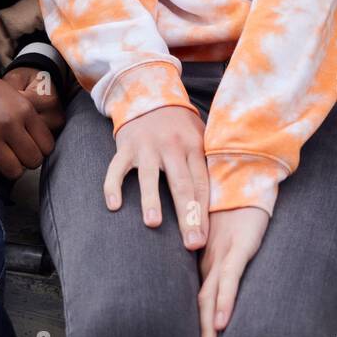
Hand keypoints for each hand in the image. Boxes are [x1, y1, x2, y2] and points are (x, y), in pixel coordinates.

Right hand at [0, 60, 55, 180]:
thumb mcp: (14, 95)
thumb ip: (29, 117)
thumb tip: (41, 143)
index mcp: (23, 109)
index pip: (47, 145)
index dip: (41, 149)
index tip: (33, 146)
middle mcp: (9, 125)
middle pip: (33, 161)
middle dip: (28, 160)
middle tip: (19, 153)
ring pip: (14, 172)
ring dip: (11, 168)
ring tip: (5, 157)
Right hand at [104, 104, 209, 251]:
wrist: (149, 93)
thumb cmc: (178, 126)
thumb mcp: (198, 137)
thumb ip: (205, 164)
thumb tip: (222, 202)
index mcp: (192, 147)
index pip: (201, 184)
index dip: (202, 213)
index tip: (202, 239)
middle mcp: (171, 147)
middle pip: (181, 184)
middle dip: (186, 215)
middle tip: (191, 243)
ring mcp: (147, 146)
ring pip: (148, 175)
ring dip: (151, 199)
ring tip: (153, 224)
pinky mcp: (126, 145)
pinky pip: (117, 167)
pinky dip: (113, 185)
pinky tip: (113, 205)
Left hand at [198, 206, 269, 336]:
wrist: (245, 173)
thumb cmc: (234, 203)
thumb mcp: (224, 234)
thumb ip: (216, 255)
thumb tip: (212, 279)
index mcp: (206, 260)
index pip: (197, 298)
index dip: (191, 321)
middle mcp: (211, 260)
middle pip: (200, 304)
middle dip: (197, 331)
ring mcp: (224, 254)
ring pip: (212, 297)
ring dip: (207, 325)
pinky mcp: (240, 246)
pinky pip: (231, 278)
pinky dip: (225, 300)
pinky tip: (221, 321)